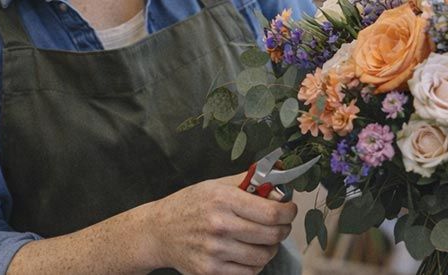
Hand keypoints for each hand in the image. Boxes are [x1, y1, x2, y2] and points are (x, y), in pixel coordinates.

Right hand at [141, 173, 297, 274]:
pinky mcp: (211, 270)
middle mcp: (219, 225)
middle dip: (283, 230)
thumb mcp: (216, 185)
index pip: (271, 212)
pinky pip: (249, 272)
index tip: (289, 211)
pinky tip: (248, 253)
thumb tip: (281, 182)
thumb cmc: (190, 206)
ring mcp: (214, 251)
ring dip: (270, 248)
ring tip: (263, 240)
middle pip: (271, 235)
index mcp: (222, 199)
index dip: (288, 213)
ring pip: (263, 256)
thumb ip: (249, 182)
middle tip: (280, 226)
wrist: (158, 232)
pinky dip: (255, 264)